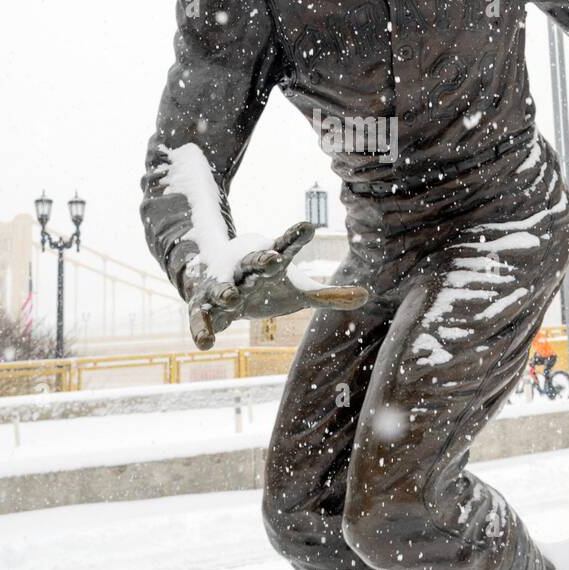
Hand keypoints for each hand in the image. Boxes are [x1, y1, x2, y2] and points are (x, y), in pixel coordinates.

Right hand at [183, 220, 368, 350]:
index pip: (285, 248)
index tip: (308, 226)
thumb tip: (367, 296)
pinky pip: (201, 318)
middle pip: (254, 263)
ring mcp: (223, 288)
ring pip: (223, 288)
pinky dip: (201, 329)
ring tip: (231, 297)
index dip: (295, 239)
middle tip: (273, 259)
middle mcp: (245, 273)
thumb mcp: (296, 292)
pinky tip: (204, 343)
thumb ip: (327, 295)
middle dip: (262, 261)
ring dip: (226, 291)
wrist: (216, 280)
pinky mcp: (205, 308)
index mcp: (269, 265)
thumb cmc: (265, 286)